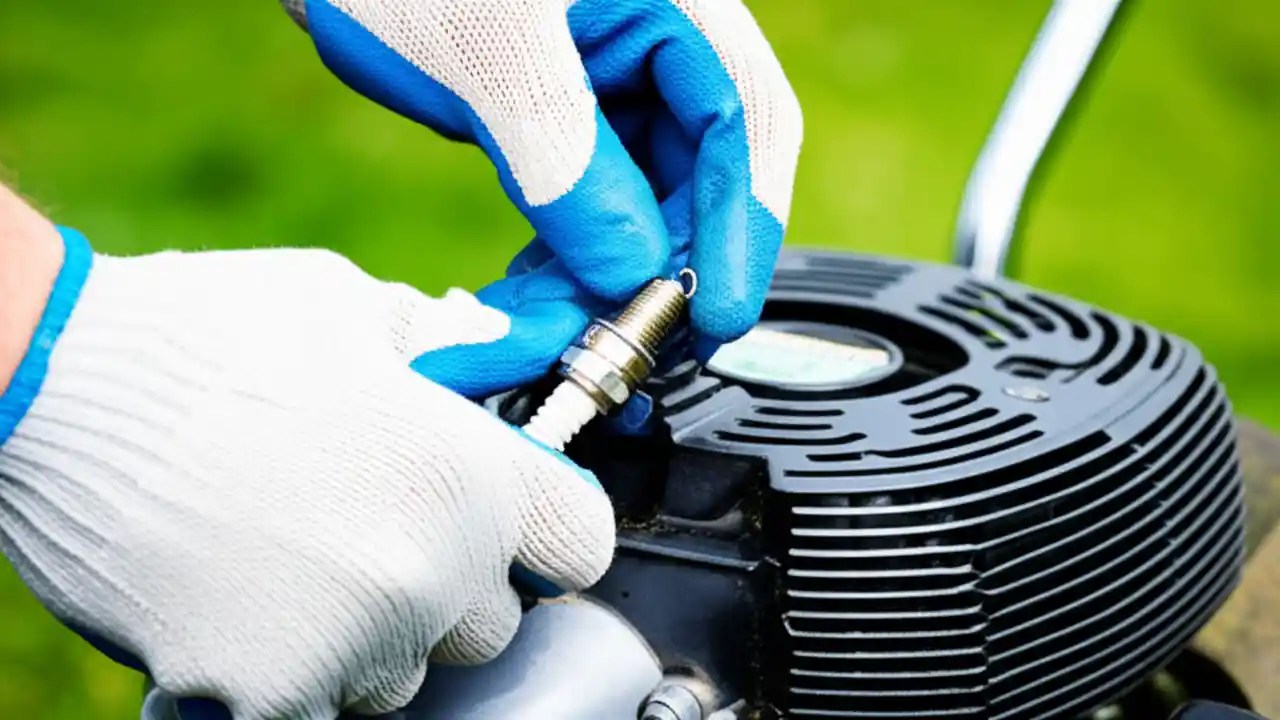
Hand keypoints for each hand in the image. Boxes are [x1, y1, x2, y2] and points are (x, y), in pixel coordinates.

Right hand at [0, 229, 613, 718]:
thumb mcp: (351, 307)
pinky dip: (291, 663)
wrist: (54, 382)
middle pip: (492, 621)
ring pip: (403, 673)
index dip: (551, 524)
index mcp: (468, 476)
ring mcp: (346, 646)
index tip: (521, 516)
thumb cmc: (207, 333)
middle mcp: (427, 573)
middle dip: (451, 579)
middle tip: (376, 519)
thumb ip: (448, 347)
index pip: (582, 543)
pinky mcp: (263, 692)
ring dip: (371, 631)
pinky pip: (315, 700)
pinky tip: (245, 594)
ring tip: (296, 552)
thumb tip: (498, 354)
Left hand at [283, 0, 803, 387]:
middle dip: (656, 277)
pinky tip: (525, 305)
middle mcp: (653, 46)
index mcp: (672, 4)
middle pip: (698, 182)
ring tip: (543, 343)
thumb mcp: (489, 52)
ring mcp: (604, 88)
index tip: (715, 318)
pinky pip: (583, 210)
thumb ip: (567, 163)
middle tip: (613, 354)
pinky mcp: (556, 124)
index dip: (742, 228)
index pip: (744, 121)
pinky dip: (560, 265)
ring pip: (639, 210)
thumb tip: (631, 274)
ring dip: (598, 287)